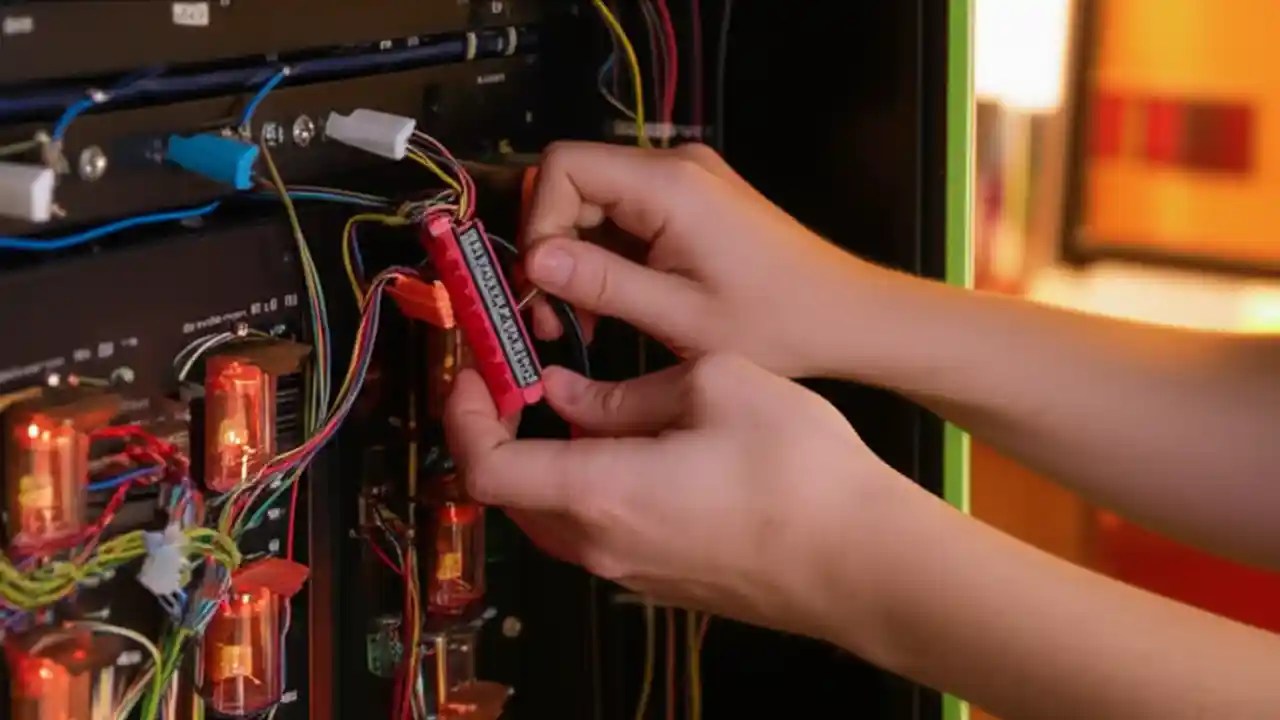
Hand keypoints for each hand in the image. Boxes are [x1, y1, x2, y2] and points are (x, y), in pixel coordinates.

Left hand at [444, 353, 916, 642]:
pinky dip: (586, 486)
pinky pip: (598, 531)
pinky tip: (629, 447)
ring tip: (572, 404)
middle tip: (513, 380)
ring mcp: (631, 572)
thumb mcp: (716, 384)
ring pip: (553, 515)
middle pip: (510, 496)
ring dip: (544, 461)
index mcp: (600, 492)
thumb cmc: (799, 471)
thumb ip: (627, 390)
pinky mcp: (662, 580)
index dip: (463, 418)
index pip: (485, 468)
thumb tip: (570, 394)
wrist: (864, 563)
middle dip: (497, 434)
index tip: (471, 373)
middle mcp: (602, 545)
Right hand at [521, 141, 872, 377]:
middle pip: (575, 182)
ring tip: (580, 322)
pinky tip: (613, 306)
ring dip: (577, 258)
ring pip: (596, 202)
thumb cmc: (776, 322)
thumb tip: (534, 260)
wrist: (845, 317)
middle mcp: (675, 167)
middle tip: (549, 314)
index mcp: (670, 186)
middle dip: (552, 246)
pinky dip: (608, 257)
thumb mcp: (678, 315)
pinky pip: (627, 215)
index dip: (539, 221)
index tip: (540, 282)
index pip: (564, 166)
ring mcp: (686, 181)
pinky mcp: (693, 201)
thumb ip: (602, 283)